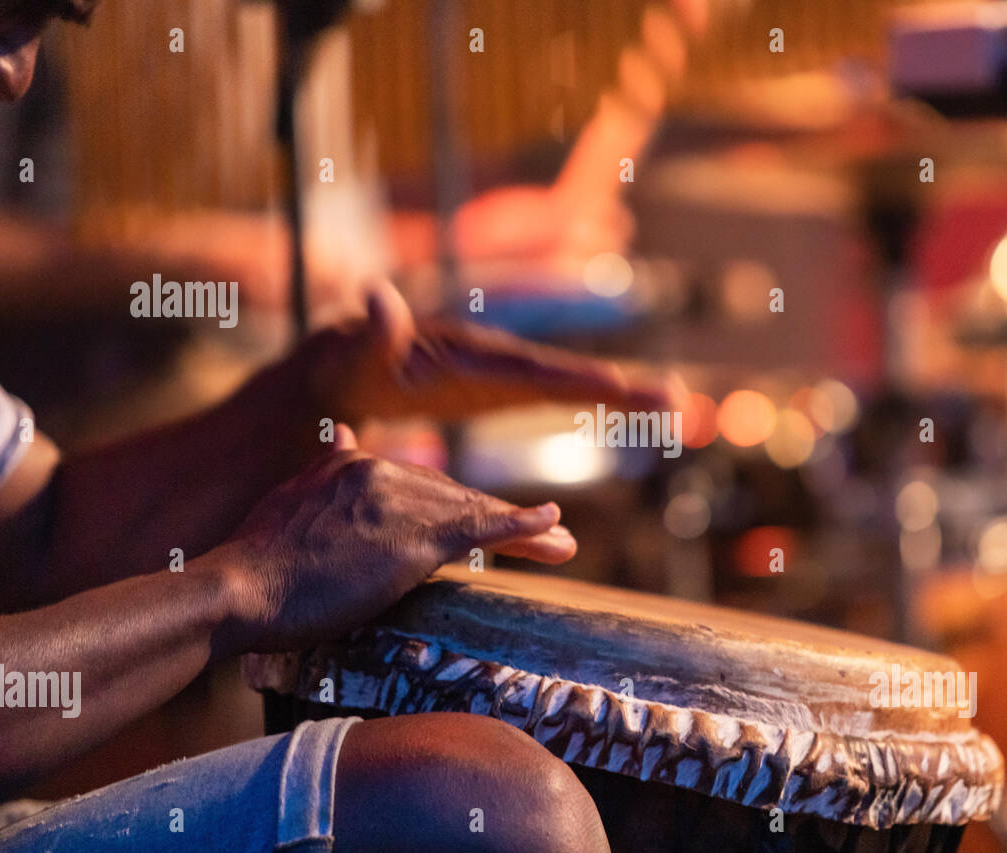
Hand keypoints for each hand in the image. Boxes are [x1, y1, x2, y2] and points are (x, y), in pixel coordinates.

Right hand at [212, 425, 574, 653]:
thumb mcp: (289, 505)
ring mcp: (398, 501)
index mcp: (348, 465)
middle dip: (499, 516)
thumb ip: (323, 477)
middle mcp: (377, 471)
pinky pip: (482, 528)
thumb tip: (345, 439)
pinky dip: (524, 526)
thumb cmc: (256, 566)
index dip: (457, 503)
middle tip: (549, 533)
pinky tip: (555, 525)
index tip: (484, 515)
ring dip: (525, 528)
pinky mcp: (414, 537)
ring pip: (474, 512)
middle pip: (454, 495)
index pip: (419, 484)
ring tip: (563, 543)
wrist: (238, 590)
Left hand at [301, 280, 675, 421]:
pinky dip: (585, 395)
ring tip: (667, 403)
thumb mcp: (353, 358)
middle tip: (676, 400)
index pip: (531, 373)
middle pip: (563, 374)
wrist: (331, 373)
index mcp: (465, 356)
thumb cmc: (341, 371)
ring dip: (614, 391)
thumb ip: (371, 335)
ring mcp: (491, 371)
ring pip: (561, 381)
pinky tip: (617, 400)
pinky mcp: (488, 386)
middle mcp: (488, 356)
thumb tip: (379, 296)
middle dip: (619, 388)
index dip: (577, 383)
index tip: (623, 390)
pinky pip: (544, 391)